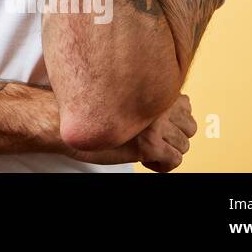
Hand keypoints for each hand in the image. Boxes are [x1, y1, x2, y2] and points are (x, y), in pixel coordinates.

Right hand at [66, 94, 197, 170]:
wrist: (61, 120)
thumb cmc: (86, 108)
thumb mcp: (118, 94)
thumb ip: (142, 96)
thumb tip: (166, 110)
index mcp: (150, 86)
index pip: (185, 104)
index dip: (174, 119)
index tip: (160, 127)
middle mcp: (156, 103)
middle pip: (189, 126)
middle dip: (175, 136)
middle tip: (155, 141)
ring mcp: (154, 124)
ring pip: (183, 145)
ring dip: (168, 151)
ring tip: (148, 152)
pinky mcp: (148, 144)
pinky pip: (174, 160)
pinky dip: (163, 165)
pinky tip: (146, 161)